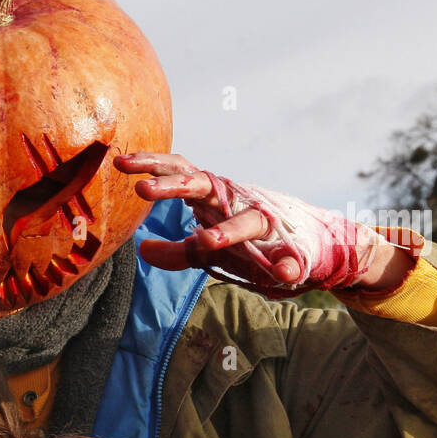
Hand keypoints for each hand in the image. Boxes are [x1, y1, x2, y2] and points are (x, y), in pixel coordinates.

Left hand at [114, 153, 419, 296]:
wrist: (317, 246)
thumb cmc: (255, 243)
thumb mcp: (211, 248)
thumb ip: (178, 252)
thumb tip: (142, 249)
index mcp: (217, 199)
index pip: (181, 174)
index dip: (153, 167)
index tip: (120, 163)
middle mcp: (240, 203)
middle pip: (205, 187)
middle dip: (174, 187)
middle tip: (142, 189)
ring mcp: (268, 225)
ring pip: (248, 222)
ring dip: (228, 231)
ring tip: (206, 243)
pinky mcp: (295, 252)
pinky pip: (291, 258)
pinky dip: (287, 265)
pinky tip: (282, 275)